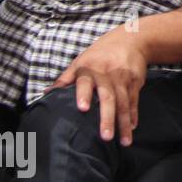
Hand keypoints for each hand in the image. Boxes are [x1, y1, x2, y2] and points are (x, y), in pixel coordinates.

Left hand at [51, 26, 148, 145]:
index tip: (83, 109)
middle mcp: (107, 74)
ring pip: (124, 103)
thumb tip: (45, 94)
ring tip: (124, 142)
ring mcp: (123, 79)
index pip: (85, 82)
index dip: (84, 94)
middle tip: (106, 137)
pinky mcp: (136, 82)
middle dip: (107, 117)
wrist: (131, 39)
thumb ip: (65, 78)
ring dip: (124, 123)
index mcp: (89, 69)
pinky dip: (134, 115)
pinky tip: (132, 128)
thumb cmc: (100, 53)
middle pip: (108, 97)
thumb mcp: (80, 61)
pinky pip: (134, 101)